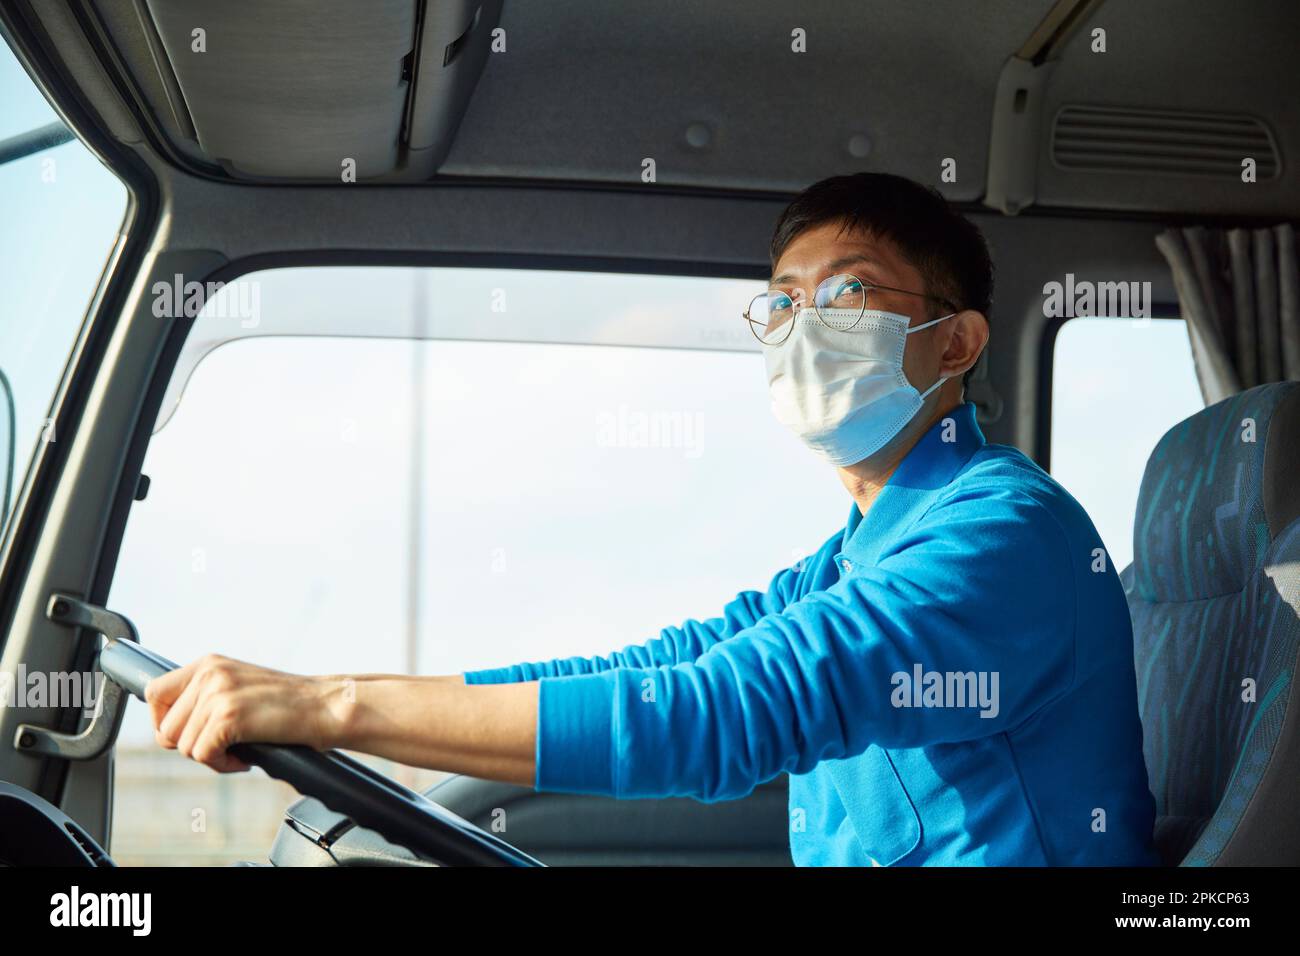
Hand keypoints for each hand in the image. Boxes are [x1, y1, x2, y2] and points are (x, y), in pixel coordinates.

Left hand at [145, 654, 339, 772]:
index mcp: (209, 663)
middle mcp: (209, 673)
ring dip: (211, 758)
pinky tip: (246, 758)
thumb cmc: (288, 705)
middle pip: (165, 728)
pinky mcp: (228, 716)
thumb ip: (205, 697)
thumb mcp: (239, 687)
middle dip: (190, 747)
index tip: (189, 735)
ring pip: (182, 747)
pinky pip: (203, 756)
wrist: (327, 706)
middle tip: (223, 747)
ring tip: (239, 750)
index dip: (165, 722)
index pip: (155, 693)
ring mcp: (218, 693)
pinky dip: (224, 766)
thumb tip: (165, 730)